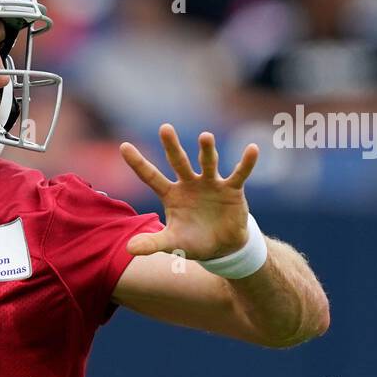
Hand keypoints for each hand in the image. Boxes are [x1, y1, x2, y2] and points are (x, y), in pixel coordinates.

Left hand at [119, 124, 258, 259]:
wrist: (222, 248)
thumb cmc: (193, 242)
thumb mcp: (172, 244)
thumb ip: (153, 243)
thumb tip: (129, 249)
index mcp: (171, 195)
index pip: (151, 176)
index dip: (138, 163)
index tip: (123, 146)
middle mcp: (189, 184)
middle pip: (178, 161)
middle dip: (172, 146)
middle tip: (165, 128)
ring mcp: (211, 184)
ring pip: (208, 163)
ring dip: (207, 150)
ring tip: (205, 136)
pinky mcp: (232, 189)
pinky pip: (239, 174)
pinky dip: (246, 163)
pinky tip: (252, 149)